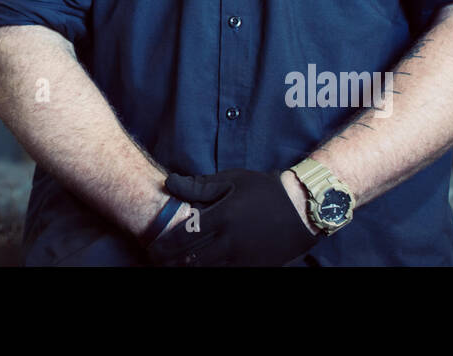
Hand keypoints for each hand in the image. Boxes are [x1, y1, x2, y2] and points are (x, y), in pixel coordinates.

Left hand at [145, 168, 320, 266]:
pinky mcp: (254, 266)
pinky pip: (226, 272)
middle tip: (156, 260)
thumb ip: (199, 186)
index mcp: (223, 217)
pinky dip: (210, 270)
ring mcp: (243, 257)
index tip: (151, 247)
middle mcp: (231, 241)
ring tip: (174, 266)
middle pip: (192, 258)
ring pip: (208, 269)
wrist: (301, 210)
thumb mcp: (232, 181)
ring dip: (189, 269)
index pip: (185, 235)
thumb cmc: (264, 190)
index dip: (164, 243)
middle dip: (171, 261)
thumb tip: (170, 182)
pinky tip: (201, 267)